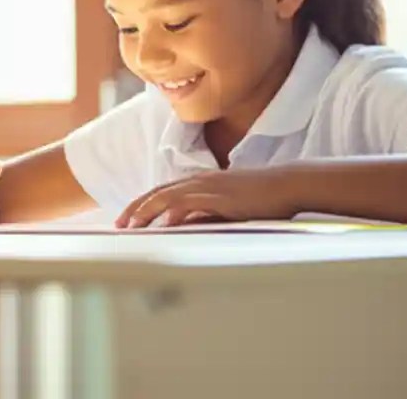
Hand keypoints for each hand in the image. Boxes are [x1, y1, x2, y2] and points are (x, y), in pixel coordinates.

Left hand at [116, 166, 299, 228]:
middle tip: (118, 225)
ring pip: (166, 196)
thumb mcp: (228, 207)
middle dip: (135, 209)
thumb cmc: (263, 198)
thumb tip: (186, 226)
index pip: (163, 192)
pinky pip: (188, 202)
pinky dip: (171, 212)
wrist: (288, 185)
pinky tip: (160, 224)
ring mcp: (208, 186)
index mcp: (200, 182)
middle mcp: (199, 180)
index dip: (143, 205)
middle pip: (157, 192)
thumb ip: (206, 214)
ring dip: (145, 211)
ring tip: (130, 227)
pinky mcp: (218, 194)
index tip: (128, 219)